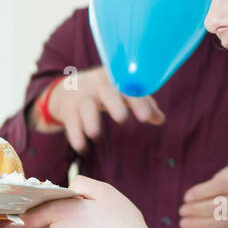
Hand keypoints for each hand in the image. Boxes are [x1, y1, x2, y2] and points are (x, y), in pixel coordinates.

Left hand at [21, 174, 151, 227]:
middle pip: (56, 221)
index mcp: (63, 212)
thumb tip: (68, 187)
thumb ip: (80, 183)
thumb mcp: (105, 191)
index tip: (45, 206)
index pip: (34, 212)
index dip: (36, 208)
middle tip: (95, 216)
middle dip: (70, 216)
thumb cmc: (123, 222)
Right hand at [40, 66, 165, 152]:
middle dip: (114, 105)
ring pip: (86, 107)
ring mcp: (81, 97)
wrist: (66, 90)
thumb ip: (142, 104)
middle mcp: (97, 85)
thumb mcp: (121, 94)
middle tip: (122, 118)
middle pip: (106, 92)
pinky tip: (83, 148)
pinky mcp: (68, 110)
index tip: (146, 117)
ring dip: (90, 120)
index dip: (138, 101)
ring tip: (96, 135)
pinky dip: (76, 136)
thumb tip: (160, 119)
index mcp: (115, 78)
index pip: (128, 88)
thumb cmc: (104, 93)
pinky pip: (71, 123)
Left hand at [178, 155, 227, 227]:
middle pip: (222, 205)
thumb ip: (224, 175)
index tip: (186, 197)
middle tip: (181, 211)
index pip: (222, 185)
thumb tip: (205, 190)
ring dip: (201, 224)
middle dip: (198, 210)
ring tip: (184, 223)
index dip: (203, 192)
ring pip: (225, 221)